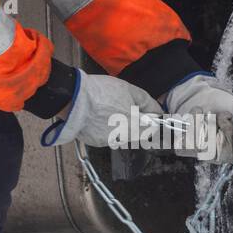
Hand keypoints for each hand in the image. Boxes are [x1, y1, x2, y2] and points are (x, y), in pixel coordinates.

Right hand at [40, 69, 162, 146]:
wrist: (74, 99)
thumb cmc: (101, 92)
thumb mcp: (129, 89)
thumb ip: (146, 102)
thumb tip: (158, 111)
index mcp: (134, 124)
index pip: (151, 130)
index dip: (150, 122)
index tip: (146, 115)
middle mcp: (123, 136)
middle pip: (137, 135)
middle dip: (136, 126)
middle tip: (125, 111)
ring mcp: (109, 141)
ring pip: (122, 137)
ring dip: (120, 129)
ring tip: (109, 112)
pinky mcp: (96, 142)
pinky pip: (106, 138)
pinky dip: (105, 130)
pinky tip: (99, 118)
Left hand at [164, 72, 232, 165]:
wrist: (198, 94)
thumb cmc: (220, 104)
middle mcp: (221, 154)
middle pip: (224, 154)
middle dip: (223, 130)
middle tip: (221, 116)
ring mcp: (203, 152)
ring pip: (205, 148)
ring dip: (206, 124)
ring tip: (206, 113)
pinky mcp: (186, 147)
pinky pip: (188, 143)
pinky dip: (192, 124)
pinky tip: (195, 115)